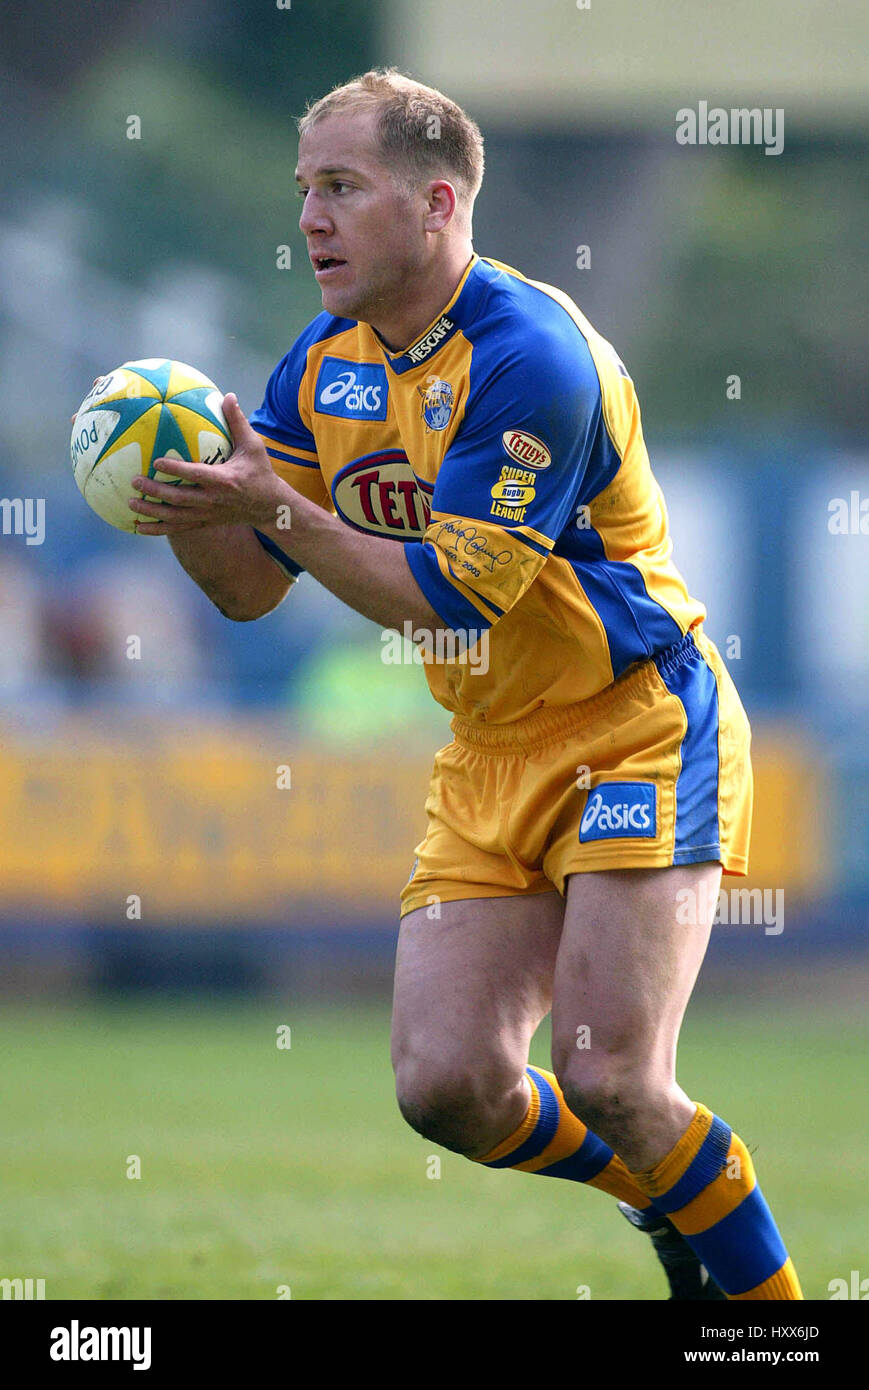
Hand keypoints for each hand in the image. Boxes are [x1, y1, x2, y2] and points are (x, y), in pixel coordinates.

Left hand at [128, 394, 291, 533]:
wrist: (269, 507)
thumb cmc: (260, 473)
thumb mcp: (254, 447)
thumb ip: (238, 422)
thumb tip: (227, 395)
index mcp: (224, 480)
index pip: (196, 475)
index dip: (176, 470)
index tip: (156, 461)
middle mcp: (213, 500)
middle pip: (179, 499)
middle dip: (156, 491)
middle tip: (135, 481)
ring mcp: (207, 514)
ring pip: (175, 517)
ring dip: (152, 512)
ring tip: (131, 503)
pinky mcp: (204, 523)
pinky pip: (178, 529)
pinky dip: (158, 530)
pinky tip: (139, 527)